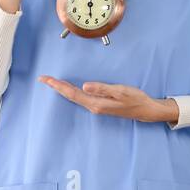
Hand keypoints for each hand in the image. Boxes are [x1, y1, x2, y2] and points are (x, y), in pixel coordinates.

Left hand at [38, 76, 178, 123]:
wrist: (146, 110)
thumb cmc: (135, 99)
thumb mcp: (120, 91)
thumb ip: (102, 88)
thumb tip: (85, 86)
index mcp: (96, 103)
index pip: (72, 93)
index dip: (58, 86)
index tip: (46, 79)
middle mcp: (93, 106)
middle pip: (70, 95)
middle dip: (56, 87)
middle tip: (43, 78)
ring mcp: (96, 106)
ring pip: (74, 96)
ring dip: (62, 89)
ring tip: (52, 82)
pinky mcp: (99, 104)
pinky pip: (80, 97)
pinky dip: (71, 91)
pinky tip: (69, 88)